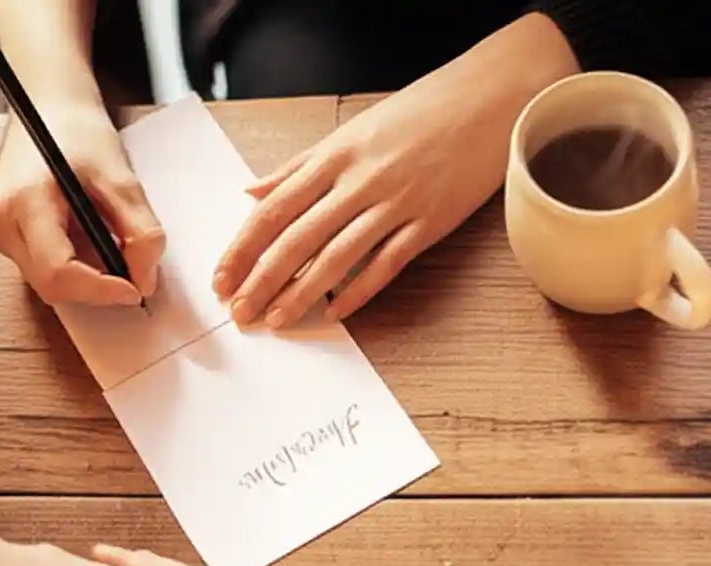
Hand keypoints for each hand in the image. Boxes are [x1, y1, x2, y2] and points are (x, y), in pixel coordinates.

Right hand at [0, 102, 164, 305]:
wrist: (48, 105)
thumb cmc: (79, 131)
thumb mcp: (121, 176)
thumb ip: (140, 231)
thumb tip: (145, 281)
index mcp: (24, 200)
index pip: (57, 270)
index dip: (99, 289)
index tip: (135, 290)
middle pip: (51, 284)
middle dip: (96, 286)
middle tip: (131, 269)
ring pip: (46, 281)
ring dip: (86, 276)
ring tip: (109, 241)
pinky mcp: (2, 233)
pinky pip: (41, 267)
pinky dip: (74, 265)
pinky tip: (90, 237)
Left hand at [213, 13, 577, 327]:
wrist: (488, 101)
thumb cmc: (420, 113)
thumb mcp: (352, 130)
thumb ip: (300, 166)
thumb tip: (254, 192)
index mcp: (335, 155)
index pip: (274, 209)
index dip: (243, 248)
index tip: (222, 277)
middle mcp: (360, 180)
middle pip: (297, 238)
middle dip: (262, 280)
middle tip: (239, 311)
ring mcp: (395, 202)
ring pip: (336, 257)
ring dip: (300, 293)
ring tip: (276, 320)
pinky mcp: (429, 222)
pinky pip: (385, 264)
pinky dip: (357, 291)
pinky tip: (334, 311)